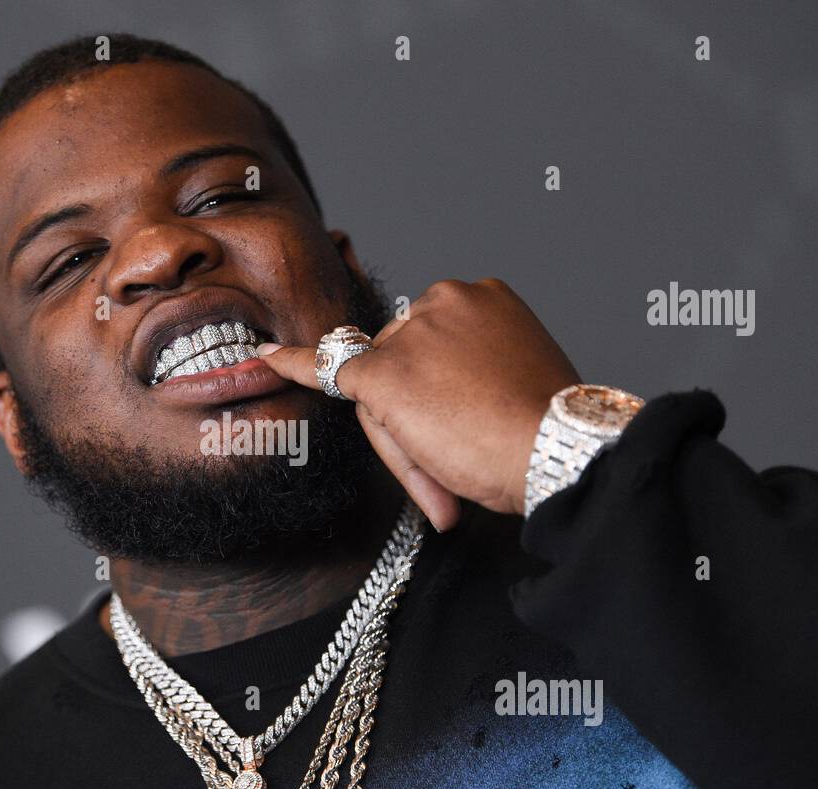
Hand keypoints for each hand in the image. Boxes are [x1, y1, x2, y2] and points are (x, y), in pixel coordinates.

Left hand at [257, 278, 579, 528]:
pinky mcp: (384, 373)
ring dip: (405, 432)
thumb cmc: (543, 428)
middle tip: (461, 453)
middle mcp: (444, 300)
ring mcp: (411, 335)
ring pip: (380, 385)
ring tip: (455, 460)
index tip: (448, 391)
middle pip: (400, 363)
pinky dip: (291, 366)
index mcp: (483, 299)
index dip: (436, 384)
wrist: (553, 447)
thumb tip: (437, 404)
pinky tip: (264, 357)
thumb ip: (468, 377)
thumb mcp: (510, 381)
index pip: (432, 346)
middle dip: (417, 413)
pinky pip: (327, 370)